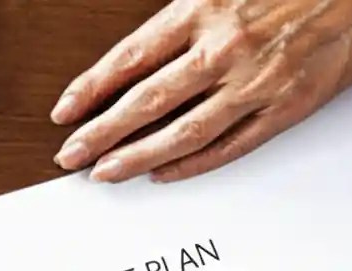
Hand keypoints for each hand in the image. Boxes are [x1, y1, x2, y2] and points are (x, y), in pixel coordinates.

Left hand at [50, 0, 351, 182]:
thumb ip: (189, 11)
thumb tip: (148, 47)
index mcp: (203, 7)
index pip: (128, 58)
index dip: (89, 89)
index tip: (64, 112)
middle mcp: (223, 48)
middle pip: (144, 101)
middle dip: (99, 133)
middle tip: (69, 156)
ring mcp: (255, 84)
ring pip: (181, 133)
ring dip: (137, 158)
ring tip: (106, 174)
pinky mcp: (287, 108)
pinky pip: (230, 146)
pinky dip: (193, 164)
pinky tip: (166, 173)